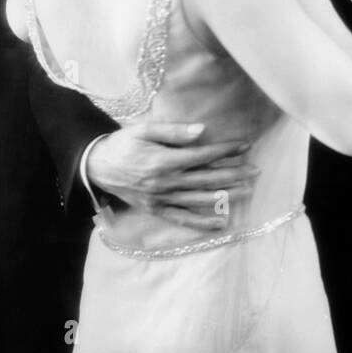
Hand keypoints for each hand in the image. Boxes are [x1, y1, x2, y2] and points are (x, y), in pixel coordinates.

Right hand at [85, 121, 259, 231]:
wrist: (95, 166)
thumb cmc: (122, 144)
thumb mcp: (144, 130)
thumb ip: (173, 131)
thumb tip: (202, 131)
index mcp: (163, 160)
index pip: (203, 156)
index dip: (226, 150)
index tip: (246, 145)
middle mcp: (165, 182)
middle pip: (207, 179)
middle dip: (234, 174)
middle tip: (257, 170)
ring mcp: (160, 199)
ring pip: (199, 199)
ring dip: (226, 196)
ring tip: (248, 191)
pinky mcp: (155, 210)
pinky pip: (182, 218)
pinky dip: (202, 222)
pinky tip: (222, 223)